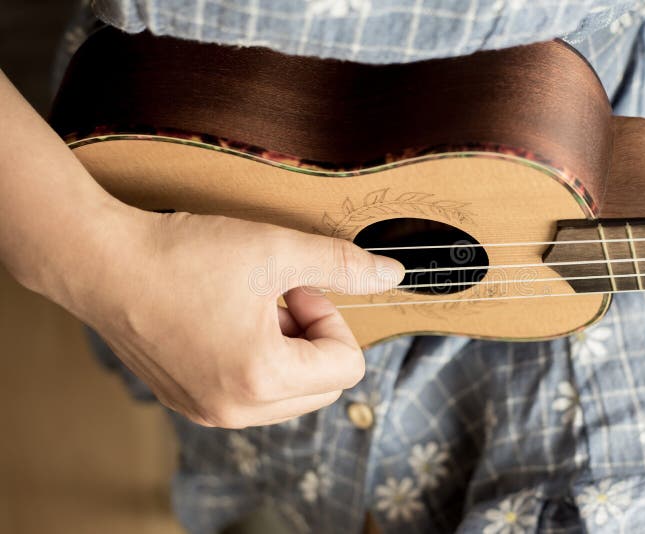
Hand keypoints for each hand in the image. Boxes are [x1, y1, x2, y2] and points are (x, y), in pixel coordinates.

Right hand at [73, 210, 403, 427]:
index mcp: (262, 379)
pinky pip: (251, 395)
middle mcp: (236, 410)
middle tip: (280, 295)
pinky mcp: (189, 403)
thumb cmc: (183, 256)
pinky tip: (227, 321)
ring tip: (252, 306)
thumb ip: (343, 265)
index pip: (347, 367)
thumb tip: (394, 274)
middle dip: (313, 338)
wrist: (101, 262)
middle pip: (322, 386)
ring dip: (287, 349)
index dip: (331, 318)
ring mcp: (208, 412)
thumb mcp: (277, 250)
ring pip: (289, 393)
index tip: (298, 286)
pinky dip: (256, 360)